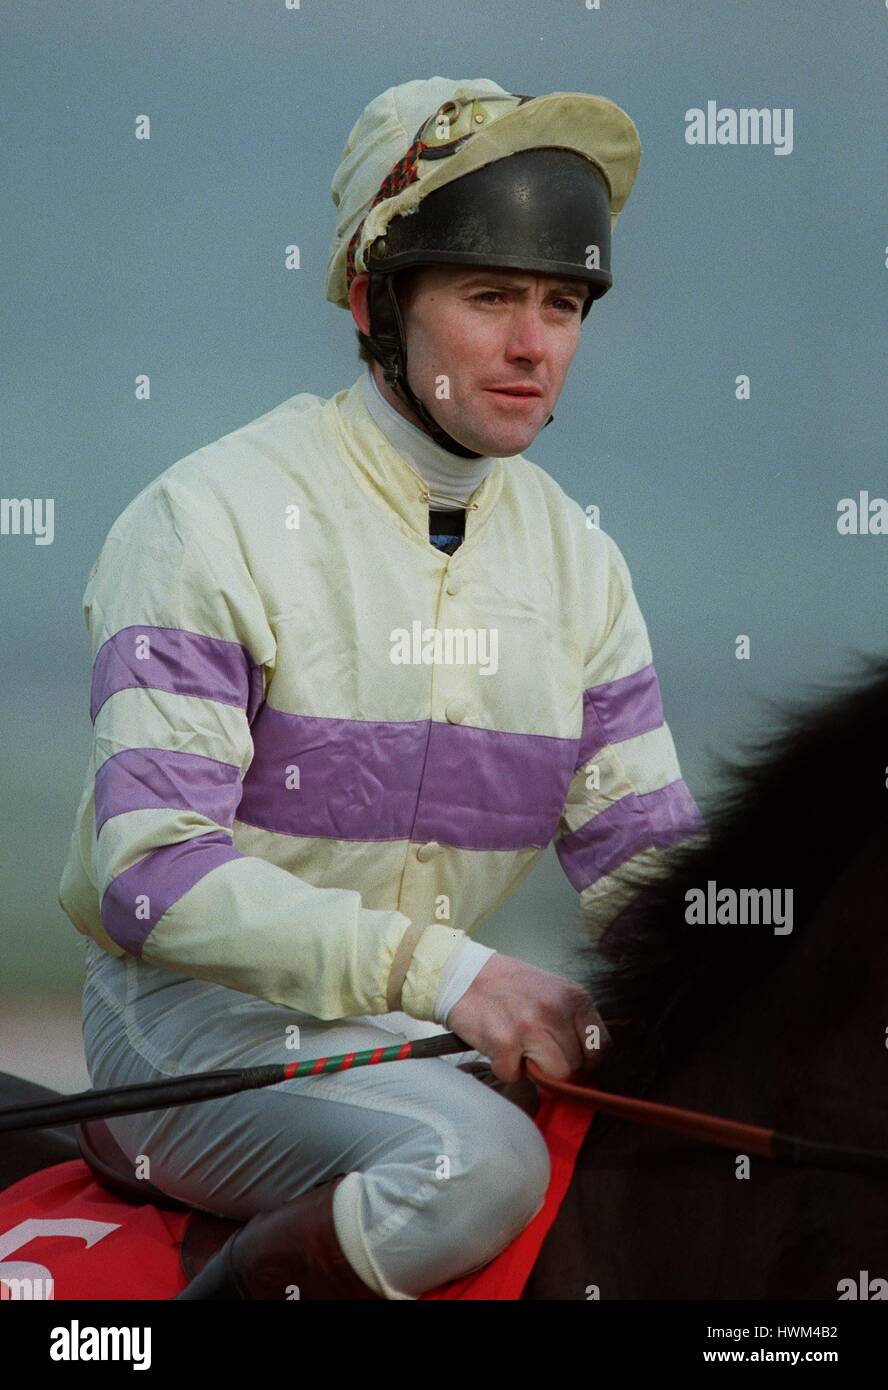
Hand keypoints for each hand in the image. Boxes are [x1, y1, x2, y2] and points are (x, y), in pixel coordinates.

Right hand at [447, 954, 611, 1084]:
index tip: (576, 1060)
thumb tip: (590, 1063)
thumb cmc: (510, 986)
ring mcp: (530, 1027)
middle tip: (534, 1045)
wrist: (464, 975)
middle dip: (555, 1063)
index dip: (588, 1060)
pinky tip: (498, 1045)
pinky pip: (515, 1076)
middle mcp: (555, 1011)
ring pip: (552, 1077)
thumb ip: (572, 1022)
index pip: (601, 1046)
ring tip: (518, 1047)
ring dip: (533, 1069)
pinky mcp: (504, 1043)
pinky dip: (504, 1067)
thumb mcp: (552, 992)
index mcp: (574, 997)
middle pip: (575, 1065)